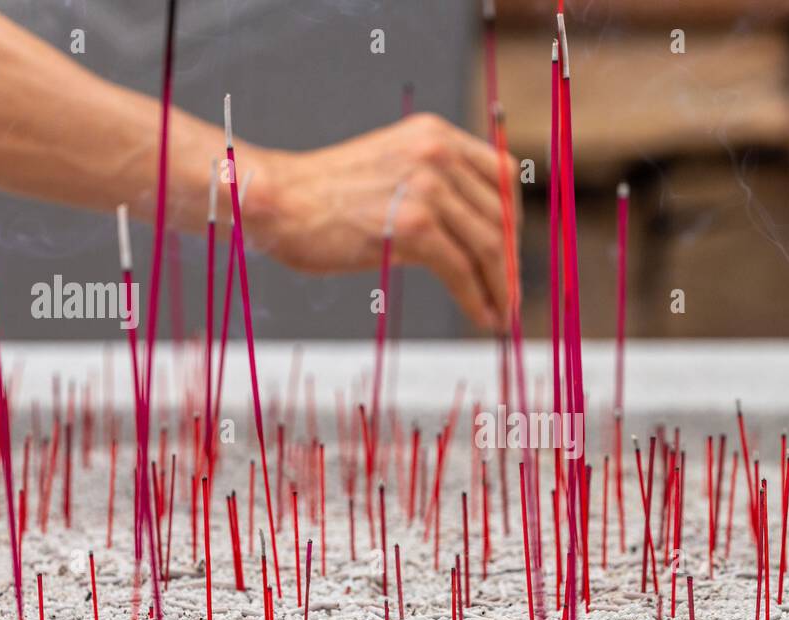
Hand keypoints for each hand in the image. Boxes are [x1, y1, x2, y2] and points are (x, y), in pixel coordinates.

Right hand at [246, 112, 519, 330]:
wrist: (276, 201)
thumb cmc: (326, 196)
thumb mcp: (391, 170)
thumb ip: (434, 184)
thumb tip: (478, 228)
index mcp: (434, 135)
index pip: (501, 176)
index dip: (512, 220)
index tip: (510, 254)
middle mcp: (437, 153)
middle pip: (500, 215)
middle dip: (509, 261)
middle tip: (508, 294)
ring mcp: (427, 188)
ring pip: (488, 246)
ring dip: (500, 286)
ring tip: (500, 312)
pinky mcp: (415, 226)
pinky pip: (463, 270)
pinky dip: (478, 298)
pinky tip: (482, 315)